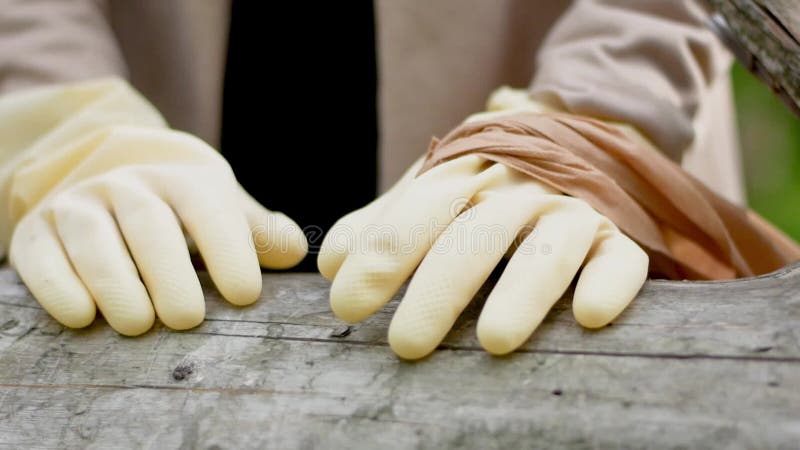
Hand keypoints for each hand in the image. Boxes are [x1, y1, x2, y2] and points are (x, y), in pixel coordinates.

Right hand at [2, 81, 306, 335]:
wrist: (99, 169)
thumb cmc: (177, 203)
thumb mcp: (219, 205)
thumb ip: (256, 230)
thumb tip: (296, 250)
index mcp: (181, 179)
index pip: (206, 209)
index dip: (228, 250)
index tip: (244, 295)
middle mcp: (127, 185)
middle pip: (149, 225)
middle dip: (169, 273)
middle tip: (187, 320)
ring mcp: (79, 205)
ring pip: (94, 240)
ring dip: (116, 284)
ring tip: (139, 325)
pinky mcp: (37, 231)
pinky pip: (43, 257)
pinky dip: (59, 286)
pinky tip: (83, 316)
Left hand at [319, 154, 647, 358]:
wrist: (579, 128)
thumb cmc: (490, 178)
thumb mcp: (436, 188)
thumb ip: (385, 223)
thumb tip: (329, 265)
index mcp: (467, 175)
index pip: (418, 213)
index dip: (382, 256)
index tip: (346, 305)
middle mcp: (519, 189)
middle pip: (476, 236)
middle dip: (438, 288)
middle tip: (406, 343)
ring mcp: (571, 210)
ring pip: (547, 249)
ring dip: (522, 291)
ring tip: (493, 340)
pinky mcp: (617, 234)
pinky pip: (619, 257)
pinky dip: (608, 281)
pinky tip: (588, 313)